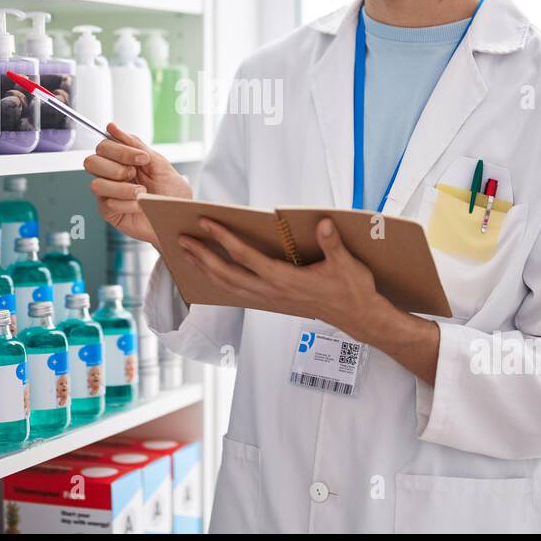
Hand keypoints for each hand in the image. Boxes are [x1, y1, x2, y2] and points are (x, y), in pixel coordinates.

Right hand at [84, 122, 192, 245]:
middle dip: (116, 167)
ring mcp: (109, 194)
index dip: (120, 150)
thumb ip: (136, 145)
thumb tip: (111, 127)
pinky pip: (107, 204)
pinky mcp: (110, 212)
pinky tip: (140, 206)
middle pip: (91, 162)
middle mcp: (111, 175)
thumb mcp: (158, 164)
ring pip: (96, 185)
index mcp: (122, 160)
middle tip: (135, 174)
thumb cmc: (171, 192)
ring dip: (122, 188)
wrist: (179, 218)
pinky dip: (127, 203)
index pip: (104, 146)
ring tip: (141, 192)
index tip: (143, 158)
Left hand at [177, 216, 392, 336]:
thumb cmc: (353, 289)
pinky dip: (219, 280)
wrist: (359, 318)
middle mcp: (272, 291)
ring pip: (228, 285)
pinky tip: (210, 271)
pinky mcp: (272, 302)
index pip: (246, 257)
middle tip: (181, 238)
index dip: (224, 238)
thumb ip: (333, 244)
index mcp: (286, 280)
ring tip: (188, 252)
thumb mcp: (348, 264)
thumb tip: (322, 223)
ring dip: (205, 268)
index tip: (206, 221)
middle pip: (227, 273)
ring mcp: (270, 299)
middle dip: (202, 255)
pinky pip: (238, 291)